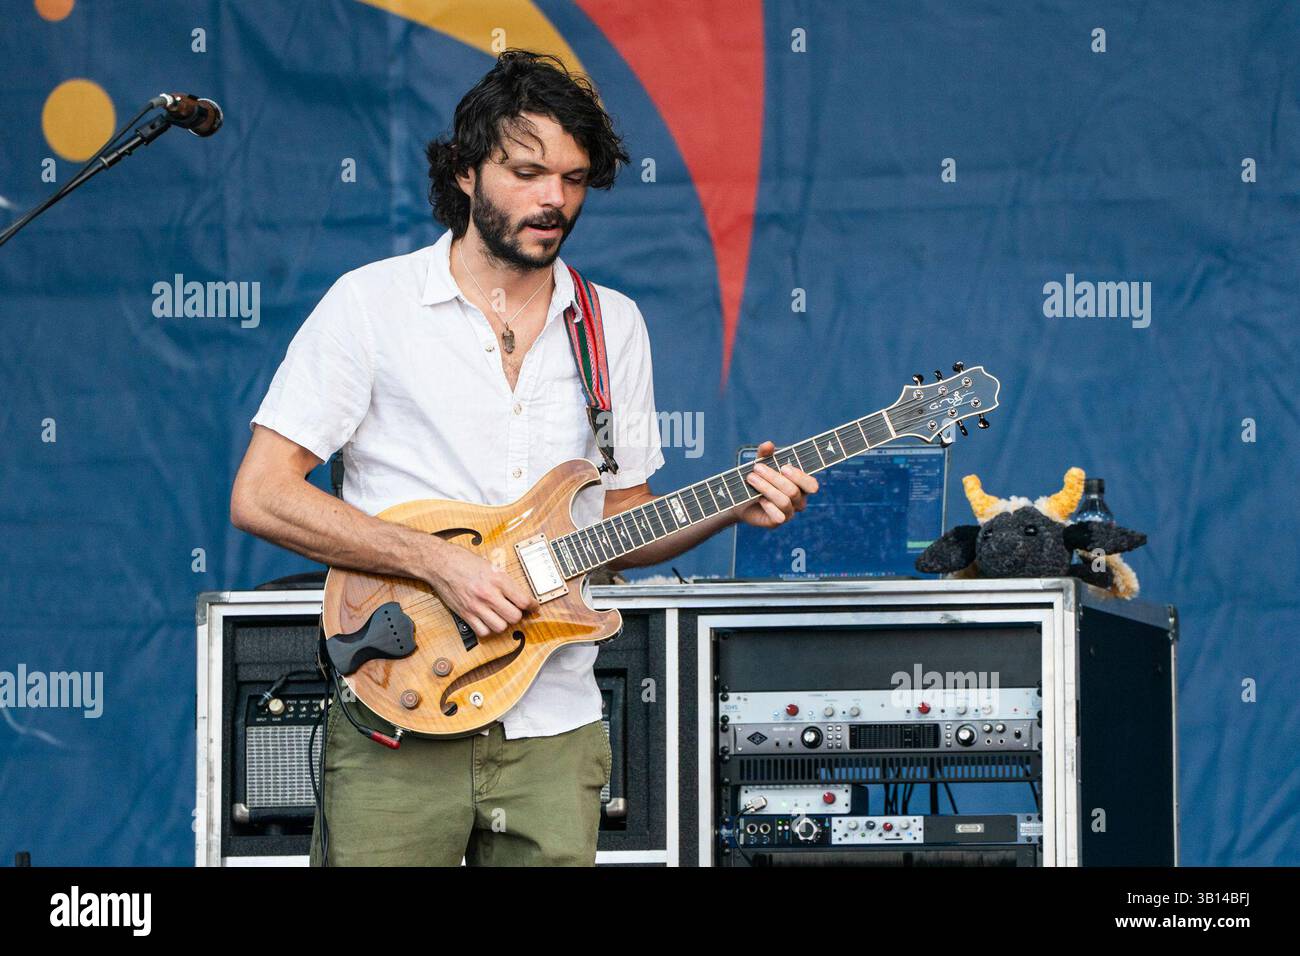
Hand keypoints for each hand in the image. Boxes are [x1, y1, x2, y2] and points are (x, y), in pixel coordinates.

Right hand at [424, 539, 539, 638]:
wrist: (440, 563)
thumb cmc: (464, 561)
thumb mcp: (490, 565)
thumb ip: (504, 581)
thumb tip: (519, 595)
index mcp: (498, 579)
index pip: (523, 600)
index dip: (532, 606)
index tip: (533, 608)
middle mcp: (488, 594)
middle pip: (514, 617)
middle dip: (518, 615)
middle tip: (516, 611)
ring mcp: (476, 606)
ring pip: (500, 627)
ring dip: (503, 623)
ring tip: (501, 616)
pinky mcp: (465, 614)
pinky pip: (482, 631)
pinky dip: (487, 629)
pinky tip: (487, 621)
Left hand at [737, 439, 818, 527]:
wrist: (740, 499)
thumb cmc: (757, 478)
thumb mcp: (759, 463)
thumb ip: (764, 454)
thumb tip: (768, 444)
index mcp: (801, 485)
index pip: (812, 484)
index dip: (800, 477)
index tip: (783, 467)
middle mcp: (799, 500)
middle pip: (793, 491)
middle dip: (774, 478)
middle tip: (757, 468)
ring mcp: (789, 512)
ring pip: (784, 501)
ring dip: (766, 488)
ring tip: (751, 479)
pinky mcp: (777, 522)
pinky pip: (778, 516)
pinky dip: (768, 506)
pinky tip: (759, 499)